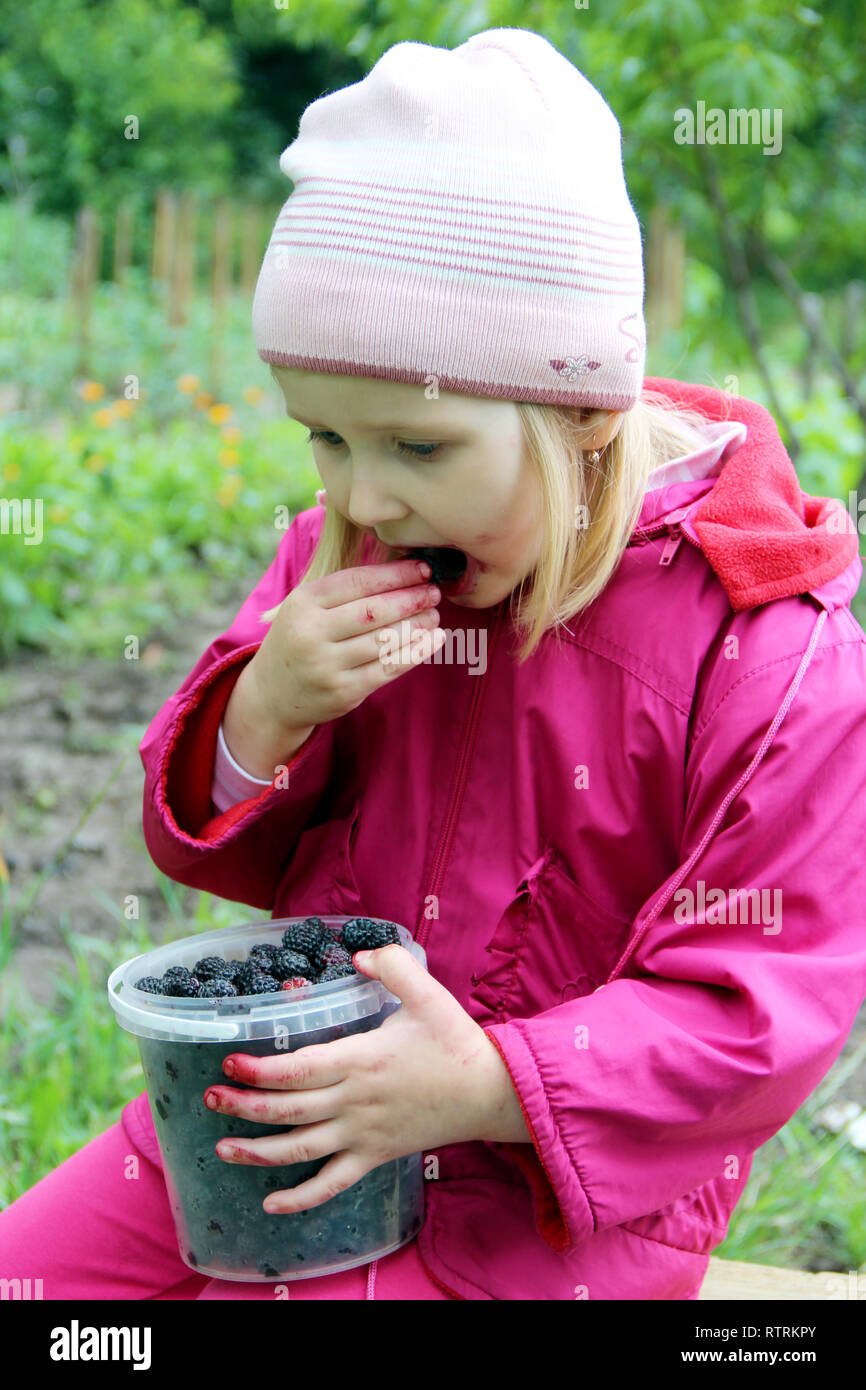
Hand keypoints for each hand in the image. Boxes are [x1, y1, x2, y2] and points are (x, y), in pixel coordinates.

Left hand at [203, 944, 531, 1213]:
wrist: (490, 1093)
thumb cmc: (456, 1042)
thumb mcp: (428, 994)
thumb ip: (393, 966)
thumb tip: (359, 952)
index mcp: (362, 1059)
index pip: (300, 1068)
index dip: (262, 1068)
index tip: (231, 1061)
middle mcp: (355, 1101)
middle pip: (289, 1109)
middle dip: (244, 1105)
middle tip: (209, 1097)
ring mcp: (363, 1133)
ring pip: (301, 1149)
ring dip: (257, 1151)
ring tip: (222, 1147)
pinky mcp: (374, 1155)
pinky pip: (332, 1183)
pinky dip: (300, 1197)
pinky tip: (270, 1202)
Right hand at [250, 557, 445, 732]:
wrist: (273, 694)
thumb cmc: (300, 639)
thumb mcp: (307, 607)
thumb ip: (344, 591)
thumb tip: (404, 572)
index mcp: (303, 602)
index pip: (358, 581)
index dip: (395, 574)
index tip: (424, 569)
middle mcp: (311, 633)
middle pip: (373, 611)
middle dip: (411, 599)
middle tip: (434, 592)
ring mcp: (326, 665)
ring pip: (384, 640)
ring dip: (417, 626)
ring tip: (435, 615)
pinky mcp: (343, 692)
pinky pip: (388, 668)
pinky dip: (415, 653)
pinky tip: (433, 640)